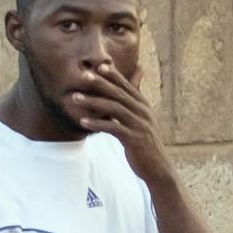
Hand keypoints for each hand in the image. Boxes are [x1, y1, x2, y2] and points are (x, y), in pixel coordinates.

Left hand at [71, 49, 163, 173]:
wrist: (158, 167)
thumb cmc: (145, 143)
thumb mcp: (141, 121)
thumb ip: (133, 106)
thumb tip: (125, 95)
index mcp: (144, 106)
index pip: (127, 86)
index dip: (113, 75)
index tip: (98, 65)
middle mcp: (143, 112)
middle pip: (119, 93)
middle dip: (100, 83)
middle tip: (83, 75)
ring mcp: (139, 125)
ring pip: (114, 108)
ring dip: (93, 101)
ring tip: (75, 97)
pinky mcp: (134, 139)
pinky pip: (113, 128)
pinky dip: (97, 123)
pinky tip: (83, 121)